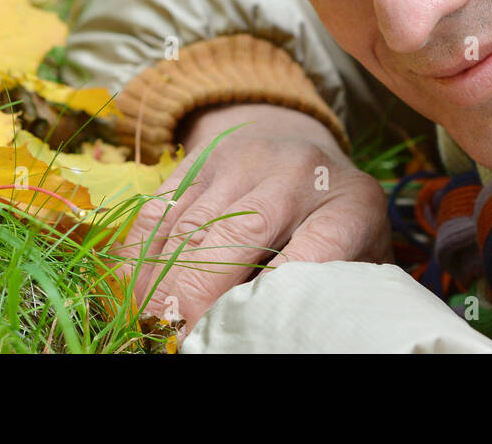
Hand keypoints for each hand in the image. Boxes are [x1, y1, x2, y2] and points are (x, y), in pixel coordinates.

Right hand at [119, 103, 391, 329]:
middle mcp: (297, 171)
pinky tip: (136, 291)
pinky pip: (160, 211)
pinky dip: (140, 256)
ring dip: (161, 284)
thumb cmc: (332, 224)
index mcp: (350, 204)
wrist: (307, 153)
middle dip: (198, 296)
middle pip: (239, 236)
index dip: (272, 296)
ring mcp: (244, 157)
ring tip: (152, 324)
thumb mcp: (354, 256)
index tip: (247, 333)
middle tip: (179, 339)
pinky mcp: (201, 158)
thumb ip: (329, 284)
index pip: (315, 251)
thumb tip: (290, 328)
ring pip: (190, 226)